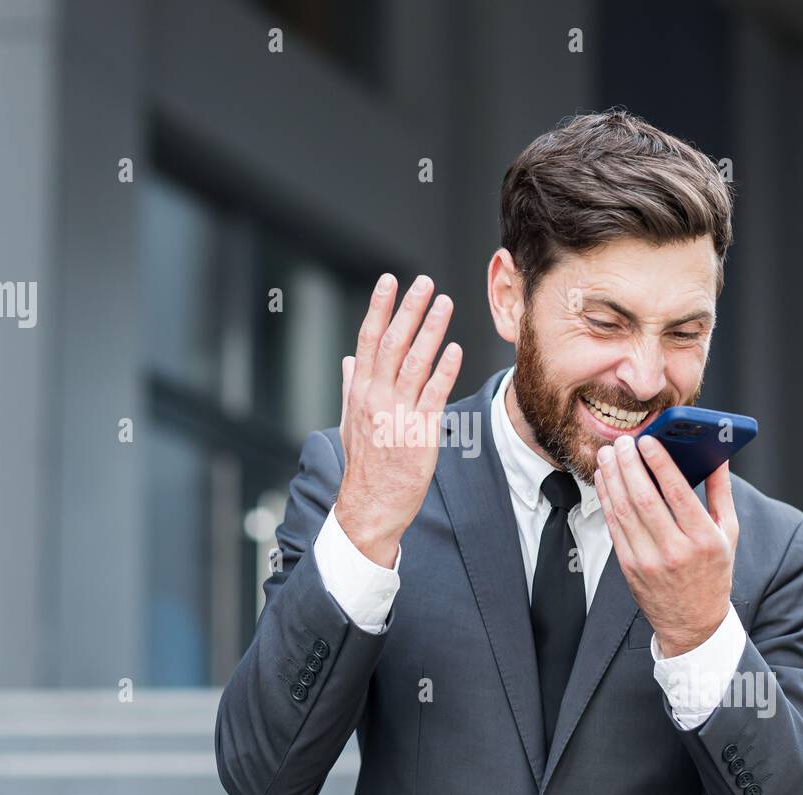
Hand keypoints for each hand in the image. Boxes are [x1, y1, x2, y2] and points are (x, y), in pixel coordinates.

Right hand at [334, 274, 461, 567]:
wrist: (370, 505)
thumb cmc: (363, 465)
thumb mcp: (350, 422)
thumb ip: (350, 387)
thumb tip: (347, 359)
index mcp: (359, 392)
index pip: (368, 340)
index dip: (379, 308)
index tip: (389, 281)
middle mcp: (376, 398)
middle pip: (392, 343)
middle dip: (409, 309)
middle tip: (424, 282)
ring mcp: (397, 414)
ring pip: (414, 362)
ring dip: (431, 330)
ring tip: (444, 303)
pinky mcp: (420, 432)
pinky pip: (434, 394)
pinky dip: (444, 369)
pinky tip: (455, 349)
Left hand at [593, 434, 739, 656]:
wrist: (693, 623)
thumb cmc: (713, 573)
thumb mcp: (728, 534)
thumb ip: (721, 493)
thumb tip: (718, 456)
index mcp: (703, 540)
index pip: (677, 493)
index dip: (659, 463)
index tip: (647, 440)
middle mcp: (675, 552)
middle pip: (644, 499)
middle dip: (629, 465)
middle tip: (621, 441)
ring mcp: (648, 561)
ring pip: (623, 512)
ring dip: (612, 478)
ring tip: (608, 454)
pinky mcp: (629, 568)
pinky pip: (613, 527)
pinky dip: (607, 500)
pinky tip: (605, 480)